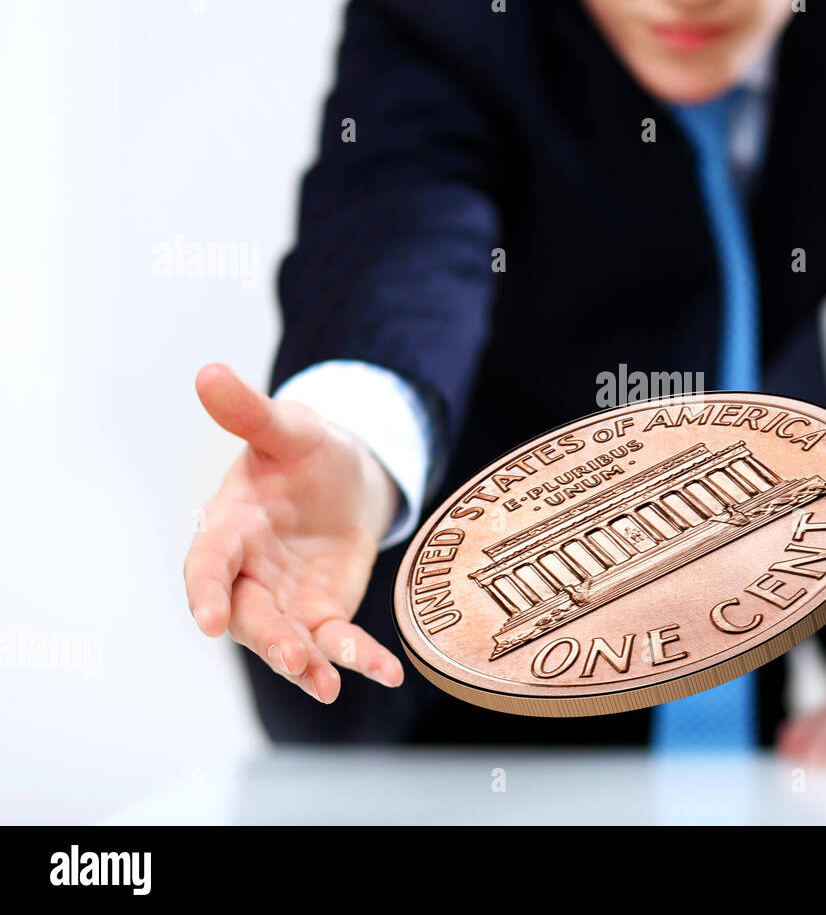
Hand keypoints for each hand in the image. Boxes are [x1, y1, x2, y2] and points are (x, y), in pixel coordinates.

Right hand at [183, 363, 404, 702]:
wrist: (346, 477)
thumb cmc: (306, 451)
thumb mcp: (289, 428)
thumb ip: (251, 412)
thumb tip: (209, 372)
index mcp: (230, 525)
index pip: (208, 563)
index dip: (206, 591)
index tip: (208, 620)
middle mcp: (250, 571)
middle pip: (249, 614)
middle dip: (269, 639)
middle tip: (294, 659)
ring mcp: (285, 598)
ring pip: (287, 639)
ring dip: (307, 664)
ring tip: (330, 686)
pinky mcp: (322, 613)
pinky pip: (335, 642)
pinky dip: (357, 659)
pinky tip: (386, 674)